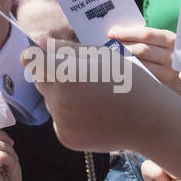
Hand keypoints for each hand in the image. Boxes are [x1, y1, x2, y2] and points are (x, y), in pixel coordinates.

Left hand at [24, 37, 165, 152]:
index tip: (40, 55)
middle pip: (41, 81)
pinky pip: (59, 121)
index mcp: (66, 75)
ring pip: (51, 102)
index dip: (34, 56)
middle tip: (81, 77)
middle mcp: (59, 100)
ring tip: (93, 98)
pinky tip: (93, 114)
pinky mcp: (66, 138)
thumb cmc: (128, 81)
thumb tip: (39, 42)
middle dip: (53, 76)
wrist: (148, 120)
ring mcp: (61, 122)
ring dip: (63, 97)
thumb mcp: (100, 56)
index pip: (31, 61)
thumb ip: (66, 49)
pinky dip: (70, 117)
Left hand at [108, 25, 180, 95]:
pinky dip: (129, 72)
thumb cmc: (172, 56)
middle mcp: (171, 56)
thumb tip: (121, 33)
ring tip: (110, 57)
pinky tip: (119, 70)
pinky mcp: (163, 85)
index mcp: (171, 40)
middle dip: (122, 47)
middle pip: (141, 50)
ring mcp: (168, 72)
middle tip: (108, 45)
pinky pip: (142, 78)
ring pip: (140, 65)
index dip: (127, 33)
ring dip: (123, 60)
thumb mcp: (167, 43)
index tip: (112, 32)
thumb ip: (150, 38)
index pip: (146, 34)